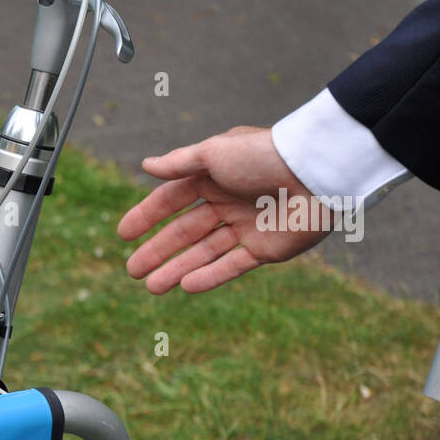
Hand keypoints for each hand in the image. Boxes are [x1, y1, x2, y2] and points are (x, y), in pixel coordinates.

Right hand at [117, 126, 333, 293]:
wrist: (317, 172)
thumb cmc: (265, 155)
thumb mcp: (214, 152)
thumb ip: (179, 163)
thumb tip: (145, 165)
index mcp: (215, 177)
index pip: (172, 200)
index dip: (147, 216)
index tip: (123, 234)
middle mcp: (228, 203)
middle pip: (184, 232)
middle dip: (157, 251)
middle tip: (132, 271)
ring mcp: (247, 227)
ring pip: (204, 253)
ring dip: (177, 269)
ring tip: (152, 287)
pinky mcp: (266, 249)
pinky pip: (233, 266)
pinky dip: (210, 276)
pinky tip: (186, 286)